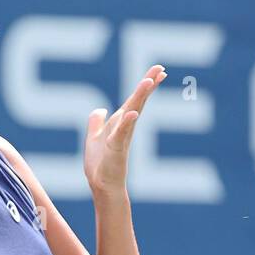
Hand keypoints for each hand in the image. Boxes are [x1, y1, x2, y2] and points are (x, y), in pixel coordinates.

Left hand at [84, 63, 165, 194]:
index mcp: (120, 123)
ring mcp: (122, 137)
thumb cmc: (100, 164)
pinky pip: (121, 134)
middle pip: (137, 102)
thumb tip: (100, 109)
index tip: (159, 70)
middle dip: (148, 85)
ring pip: (132, 114)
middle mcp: (124, 127)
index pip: (134, 99)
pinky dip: (126, 124)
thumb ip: (96, 122)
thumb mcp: (93, 137)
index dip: (145, 85)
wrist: (101, 185)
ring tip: (149, 82)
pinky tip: (132, 114)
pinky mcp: (116, 149)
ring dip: (140, 98)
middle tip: (161, 69)